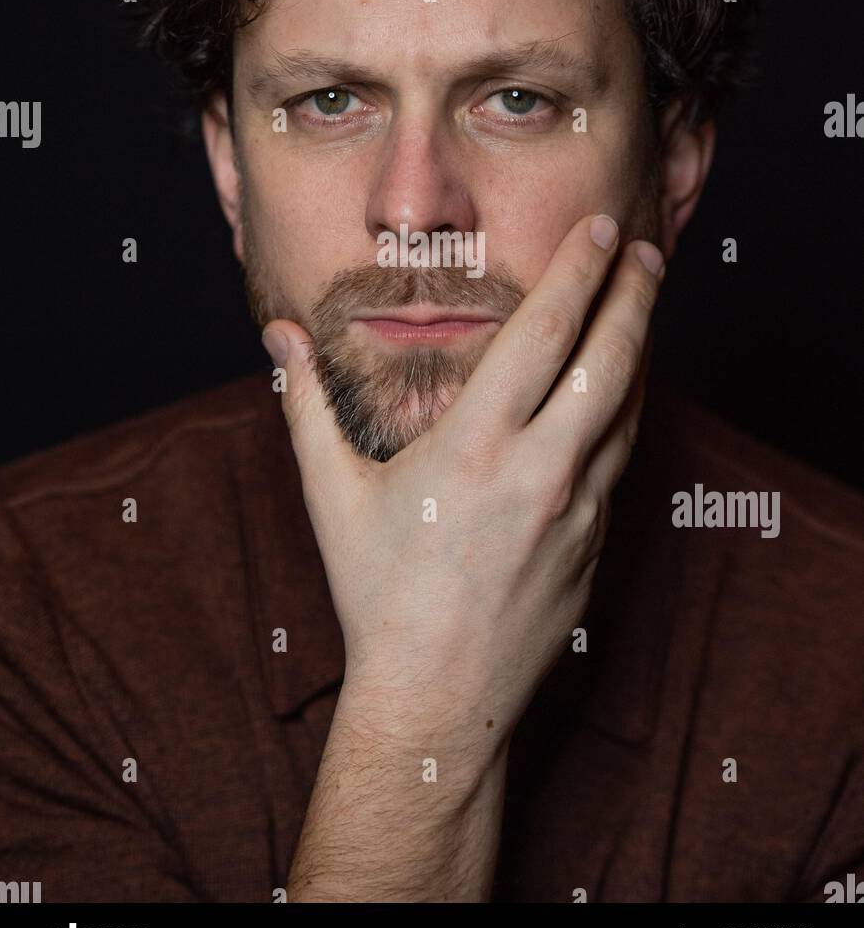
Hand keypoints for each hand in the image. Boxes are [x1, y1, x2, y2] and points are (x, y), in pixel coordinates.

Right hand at [263, 215, 663, 746]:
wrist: (437, 698)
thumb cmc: (379, 592)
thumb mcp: (334, 494)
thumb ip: (307, 404)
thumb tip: (278, 334)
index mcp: (475, 446)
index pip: (544, 335)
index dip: (579, 271)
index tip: (602, 229)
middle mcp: (540, 470)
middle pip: (610, 361)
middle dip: (635, 295)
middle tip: (649, 251)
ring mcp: (578, 511)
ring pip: (628, 411)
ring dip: (640, 350)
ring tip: (643, 307)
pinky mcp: (596, 544)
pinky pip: (621, 461)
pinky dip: (627, 413)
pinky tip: (620, 394)